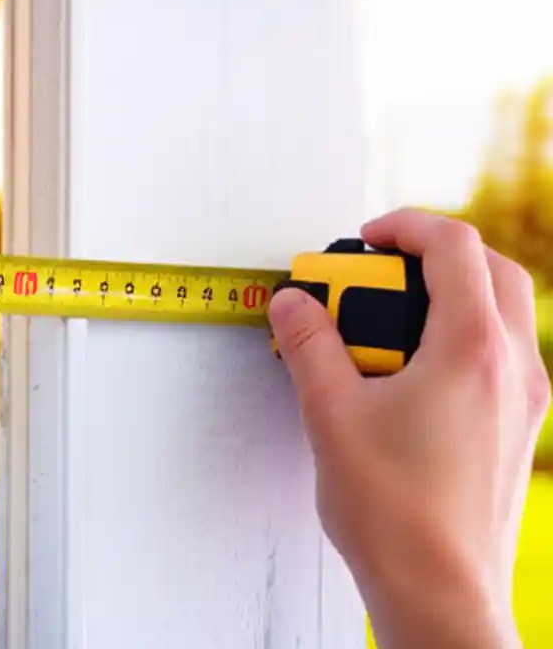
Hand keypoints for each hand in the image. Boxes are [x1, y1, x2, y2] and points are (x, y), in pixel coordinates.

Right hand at [268, 208, 548, 648]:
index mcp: (473, 349)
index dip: (404, 226)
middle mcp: (513, 366)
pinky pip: (494, 355)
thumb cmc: (397, 516)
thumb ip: (310, 345)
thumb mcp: (330, 414)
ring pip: (498, 313)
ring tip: (374, 338)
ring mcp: (523, 399)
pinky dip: (452, 341)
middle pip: (489, 269)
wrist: (441, 591)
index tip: (365, 238)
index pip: (453, 247)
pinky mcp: (515, 427)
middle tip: (367, 282)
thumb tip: (294, 304)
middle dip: (427, 258)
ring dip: (440, 301)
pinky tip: (401, 380)